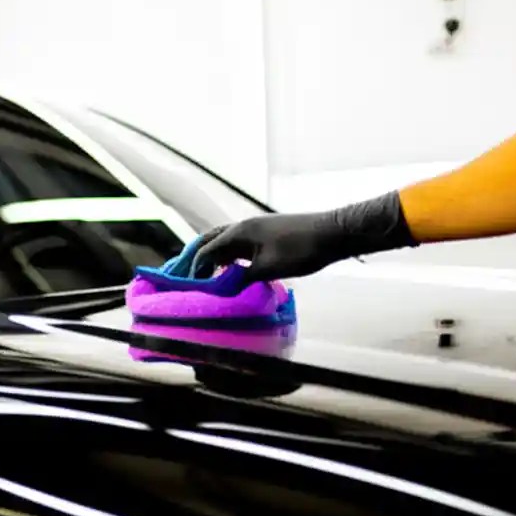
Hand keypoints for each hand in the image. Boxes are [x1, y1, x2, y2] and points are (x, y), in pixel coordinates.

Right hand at [194, 191, 417, 282]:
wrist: (332, 234)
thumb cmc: (300, 251)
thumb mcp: (267, 269)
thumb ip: (241, 278)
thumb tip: (222, 288)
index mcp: (239, 233)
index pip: (206, 251)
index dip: (193, 269)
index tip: (185, 286)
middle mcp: (242, 227)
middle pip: (210, 241)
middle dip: (195, 258)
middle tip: (184, 275)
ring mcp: (255, 229)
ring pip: (224, 243)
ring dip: (211, 257)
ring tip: (202, 275)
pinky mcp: (266, 234)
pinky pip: (238, 245)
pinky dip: (227, 257)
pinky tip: (230, 270)